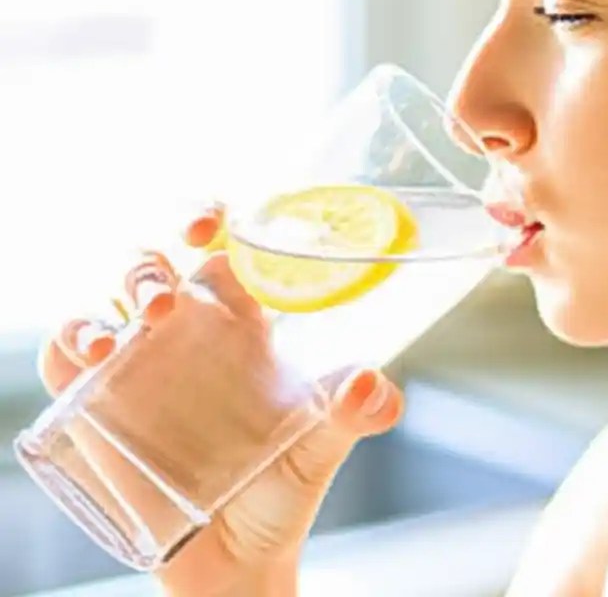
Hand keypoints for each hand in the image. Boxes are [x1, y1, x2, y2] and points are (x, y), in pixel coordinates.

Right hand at [37, 203, 404, 595]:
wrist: (239, 557)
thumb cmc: (283, 484)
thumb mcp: (325, 446)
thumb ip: (356, 413)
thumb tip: (372, 384)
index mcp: (245, 323)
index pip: (228, 249)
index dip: (218, 219)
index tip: (219, 220)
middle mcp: (190, 332)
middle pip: (164, 260)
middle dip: (164, 250)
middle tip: (183, 270)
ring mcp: (141, 362)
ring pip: (113, 295)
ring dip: (122, 291)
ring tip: (143, 320)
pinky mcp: (98, 403)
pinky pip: (66, 354)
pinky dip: (70, 340)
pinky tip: (92, 353)